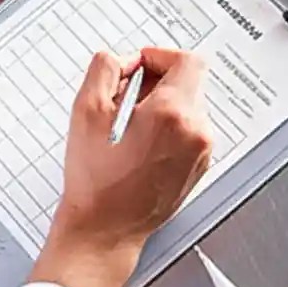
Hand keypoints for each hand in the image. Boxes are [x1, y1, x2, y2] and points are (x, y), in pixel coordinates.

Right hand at [29, 47, 212, 286]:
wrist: (105, 231)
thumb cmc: (95, 183)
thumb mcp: (86, 112)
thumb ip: (104, 69)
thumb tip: (122, 59)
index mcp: (174, 114)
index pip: (186, 60)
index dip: (159, 55)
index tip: (139, 65)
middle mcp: (196, 132)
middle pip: (188, 82)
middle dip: (156, 81)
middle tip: (124, 96)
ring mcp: (202, 152)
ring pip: (189, 106)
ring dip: (162, 104)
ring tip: (128, 124)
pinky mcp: (199, 167)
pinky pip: (189, 130)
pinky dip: (169, 126)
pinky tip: (139, 143)